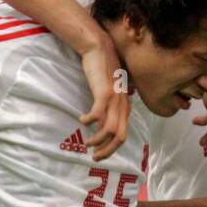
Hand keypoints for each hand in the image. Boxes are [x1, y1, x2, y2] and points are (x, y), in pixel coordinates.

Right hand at [78, 30, 130, 159]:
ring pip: (109, 130)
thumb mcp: (108, 92)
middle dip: (106, 151)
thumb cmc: (102, 71)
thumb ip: (108, 108)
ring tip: (86, 143)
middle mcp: (123, 105)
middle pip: (119, 137)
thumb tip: (100, 126)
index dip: (112, 149)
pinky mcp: (105, 93)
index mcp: (125, 107)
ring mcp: (115, 100)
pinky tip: (82, 120)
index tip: (99, 154)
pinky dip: (89, 121)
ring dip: (97, 141)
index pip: (123, 135)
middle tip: (94, 157)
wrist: (100, 49)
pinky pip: (98, 114)